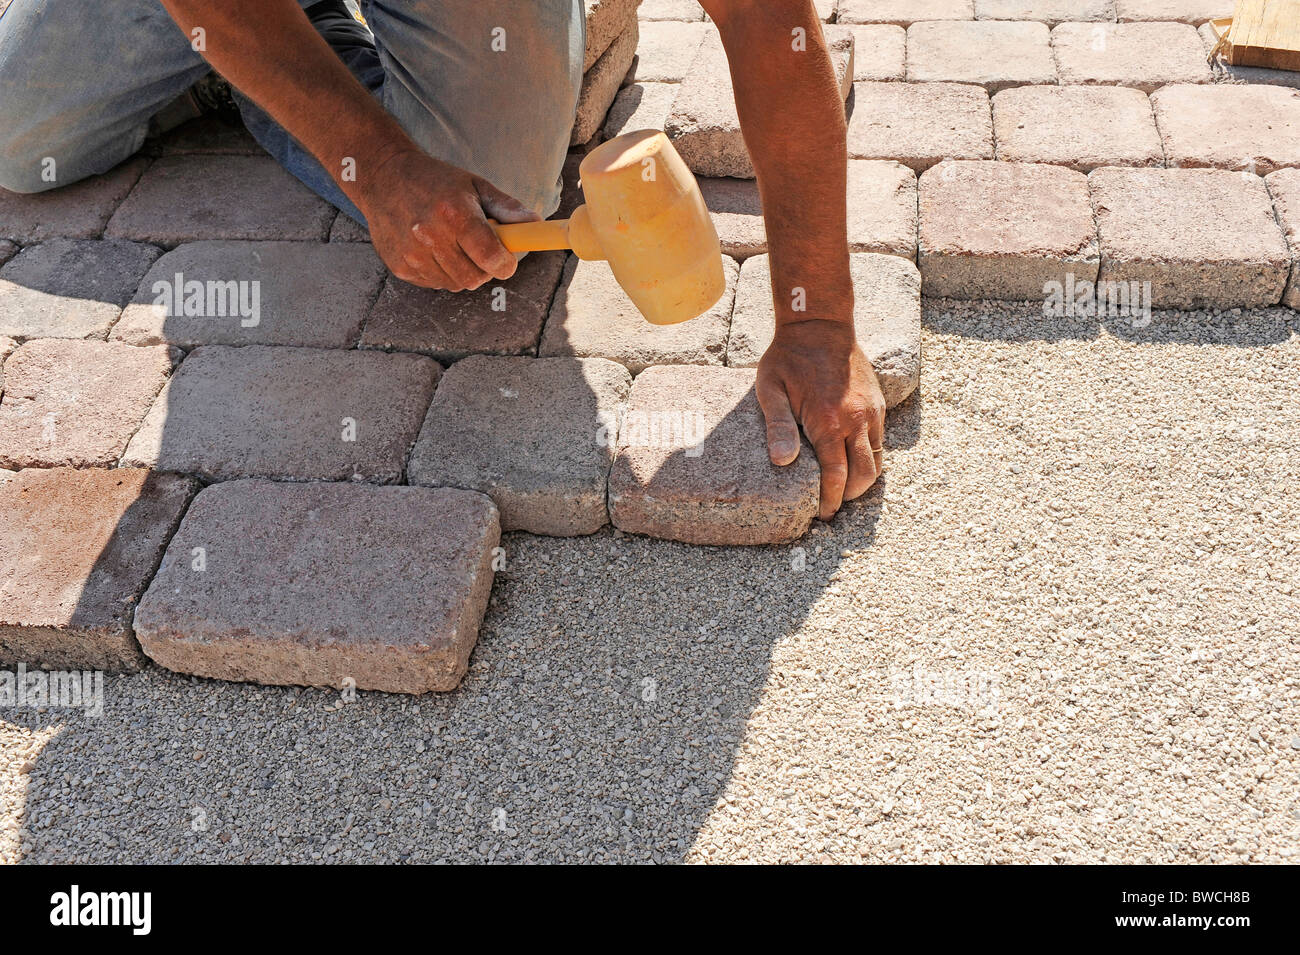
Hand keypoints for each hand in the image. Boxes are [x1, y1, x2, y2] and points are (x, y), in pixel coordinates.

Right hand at [357, 147, 539, 290]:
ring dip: (462, 272)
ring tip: (454, 246)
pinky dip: (441, 273)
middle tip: (480, 252)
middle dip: (485, 270)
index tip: (506, 262)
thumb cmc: (437, 181)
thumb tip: (536, 224)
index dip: (505, 265)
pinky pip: (434, 283)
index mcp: (455, 214)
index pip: (491, 258)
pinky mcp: (399, 266)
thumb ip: (508, 208)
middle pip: (474, 278)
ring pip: (455, 284)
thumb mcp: (475, 186)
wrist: (384, 177)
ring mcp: (412, 253)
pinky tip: (434, 250)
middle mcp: (431, 235)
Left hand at [756, 319, 885, 520]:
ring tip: (842, 488)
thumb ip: (778, 427)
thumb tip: (783, 462)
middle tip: (832, 506)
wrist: (820, 323)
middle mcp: (855, 420)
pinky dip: (868, 458)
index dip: (831, 500)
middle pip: (864, 475)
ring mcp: (870, 412)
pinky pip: (879, 441)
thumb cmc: (788, 357)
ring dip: (862, 480)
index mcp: (828, 421)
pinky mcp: (877, 404)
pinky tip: (850, 461)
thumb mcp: (770, 389)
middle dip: (849, 497)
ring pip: (877, 461)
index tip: (823, 514)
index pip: (836, 475)